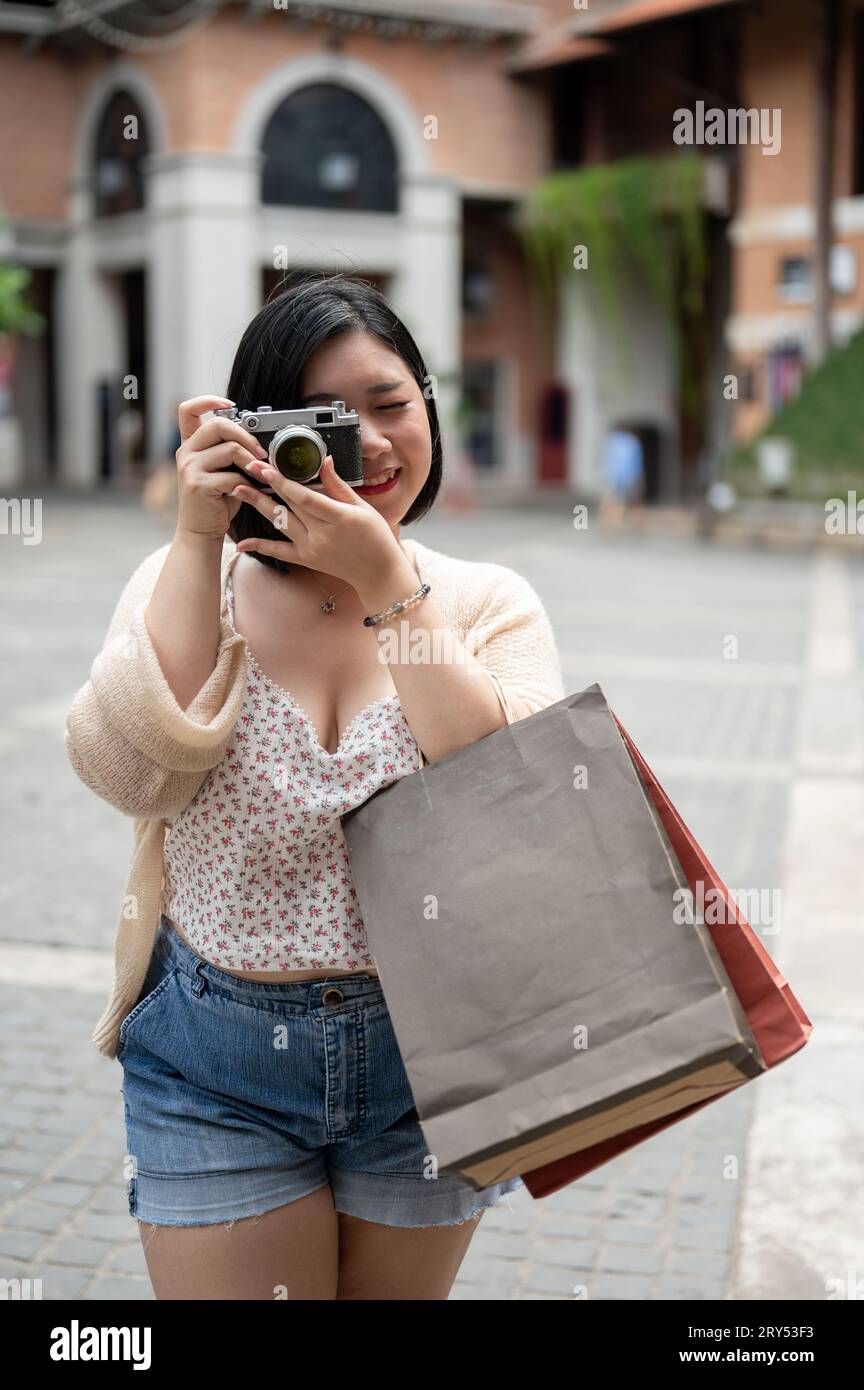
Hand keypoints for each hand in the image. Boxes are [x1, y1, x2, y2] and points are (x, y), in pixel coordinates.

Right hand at [174, 396, 270, 540]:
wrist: (201, 531)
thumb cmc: (217, 500)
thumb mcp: (221, 470)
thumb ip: (230, 451)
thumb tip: (257, 437)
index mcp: (191, 445)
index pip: (188, 410)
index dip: (208, 400)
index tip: (230, 404)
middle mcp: (186, 452)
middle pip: (219, 425)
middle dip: (247, 436)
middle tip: (261, 452)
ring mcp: (190, 467)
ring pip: (230, 449)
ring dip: (252, 461)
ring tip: (261, 472)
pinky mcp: (198, 484)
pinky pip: (231, 475)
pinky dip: (247, 483)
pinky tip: (249, 490)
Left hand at [232, 455, 404, 591]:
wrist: (377, 572)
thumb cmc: (375, 537)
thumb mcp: (362, 507)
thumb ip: (338, 486)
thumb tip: (324, 461)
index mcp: (340, 518)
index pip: (305, 497)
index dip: (284, 482)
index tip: (268, 468)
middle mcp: (323, 534)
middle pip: (289, 506)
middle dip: (267, 485)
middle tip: (248, 467)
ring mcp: (312, 548)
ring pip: (280, 523)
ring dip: (258, 505)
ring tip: (239, 490)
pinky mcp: (306, 559)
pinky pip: (280, 552)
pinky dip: (261, 546)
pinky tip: (241, 543)